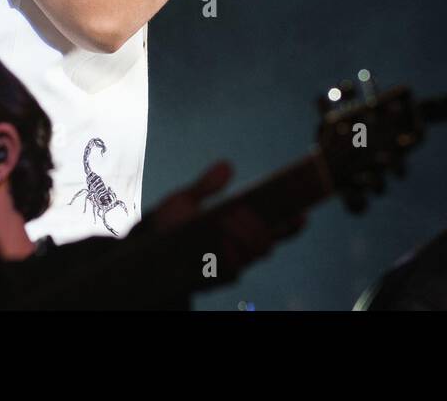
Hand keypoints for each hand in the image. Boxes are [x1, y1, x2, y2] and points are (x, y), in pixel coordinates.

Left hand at [142, 160, 306, 283]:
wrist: (143, 254)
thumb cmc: (170, 225)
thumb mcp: (186, 200)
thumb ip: (206, 186)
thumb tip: (227, 167)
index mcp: (241, 229)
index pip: (275, 229)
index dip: (292, 224)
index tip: (302, 214)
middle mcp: (239, 251)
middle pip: (265, 244)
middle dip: (257, 227)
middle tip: (240, 211)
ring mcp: (227, 266)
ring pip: (249, 257)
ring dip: (242, 238)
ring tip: (226, 221)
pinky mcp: (212, 279)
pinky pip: (228, 270)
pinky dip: (226, 254)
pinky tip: (215, 242)